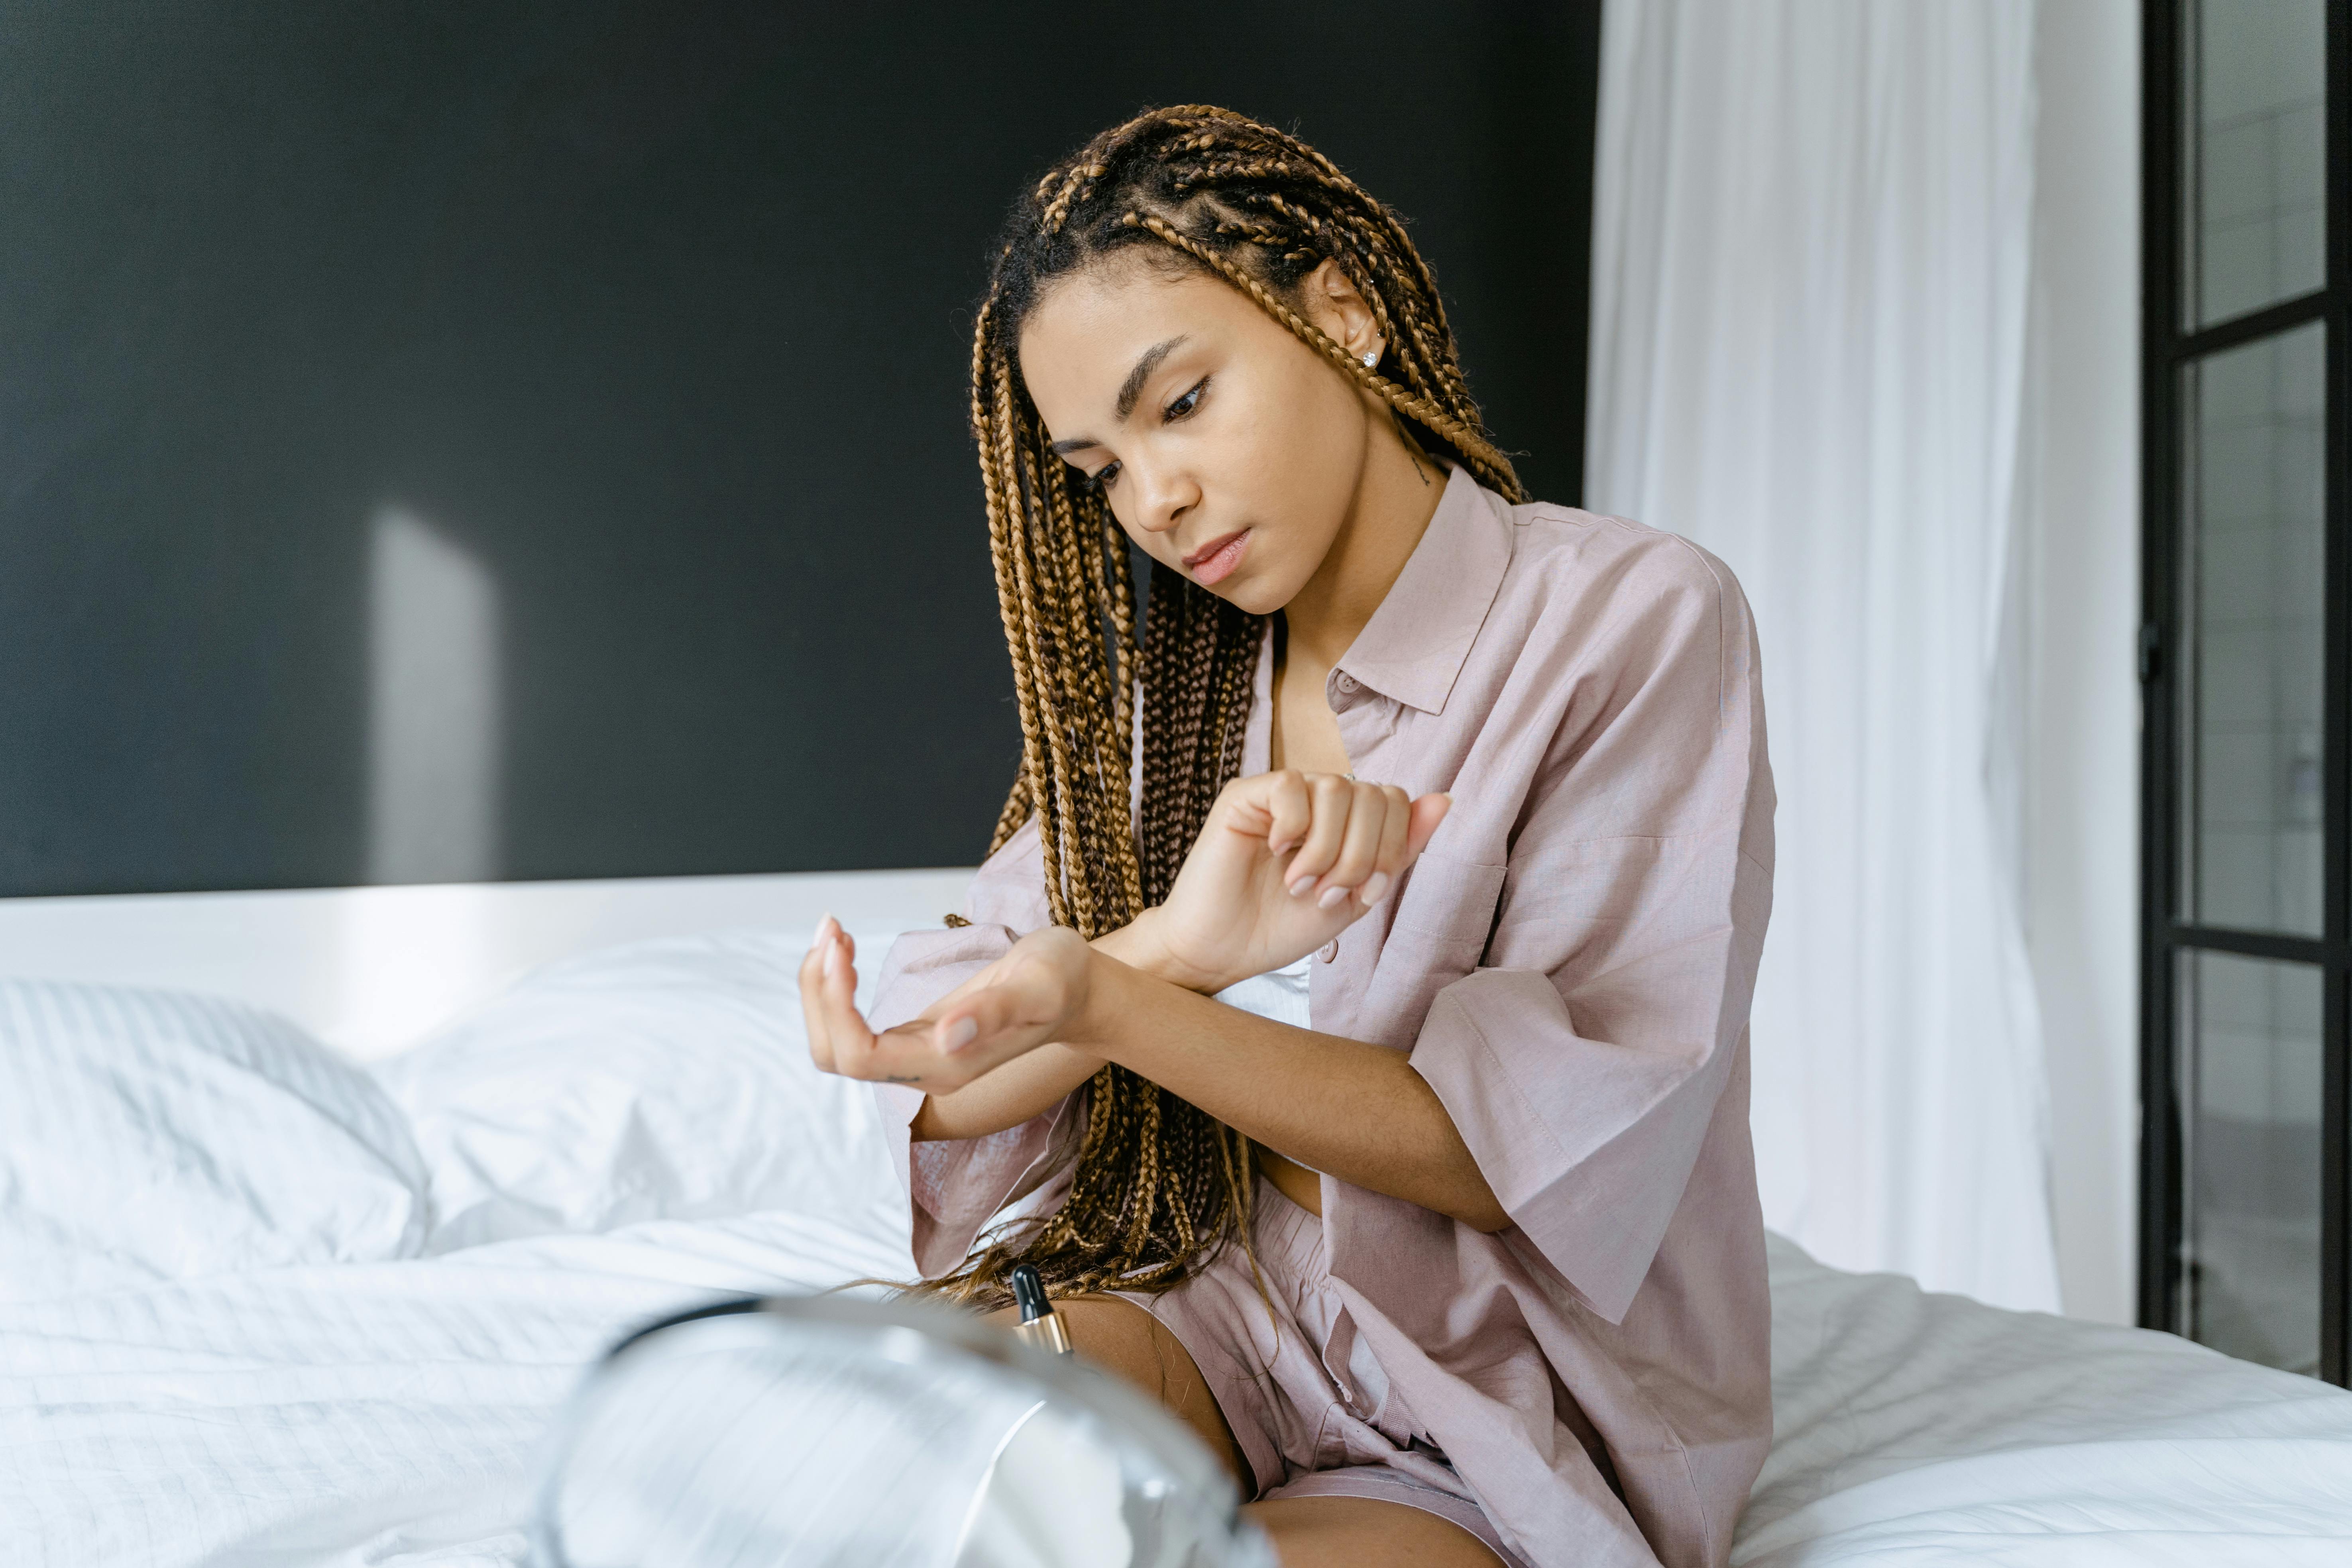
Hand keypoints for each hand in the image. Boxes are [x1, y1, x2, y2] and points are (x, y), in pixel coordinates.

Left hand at [799, 916, 1097, 1091]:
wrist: (1082, 992)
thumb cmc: (1064, 981)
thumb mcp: (1040, 985)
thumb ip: (995, 1012)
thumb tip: (946, 1037)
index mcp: (947, 1066)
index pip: (859, 1055)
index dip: (837, 1006)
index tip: (842, 947)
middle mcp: (925, 1071)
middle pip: (835, 1054)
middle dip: (819, 991)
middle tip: (832, 928)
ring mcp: (918, 1058)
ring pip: (837, 1042)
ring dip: (822, 987)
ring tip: (835, 932)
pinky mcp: (916, 1038)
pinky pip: (854, 1026)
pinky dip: (838, 987)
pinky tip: (847, 949)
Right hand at [1143, 770, 1450, 992]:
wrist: (1223, 951)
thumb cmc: (1282, 926)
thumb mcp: (1357, 896)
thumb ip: (1399, 851)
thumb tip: (1445, 798)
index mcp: (1348, 821)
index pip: (1395, 801)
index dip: (1390, 849)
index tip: (1363, 896)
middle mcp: (1318, 799)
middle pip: (1373, 796)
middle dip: (1360, 857)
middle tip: (1326, 895)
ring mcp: (1282, 794)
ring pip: (1337, 789)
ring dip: (1326, 849)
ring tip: (1299, 884)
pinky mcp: (1246, 795)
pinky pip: (1290, 785)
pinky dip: (1292, 827)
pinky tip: (1275, 853)